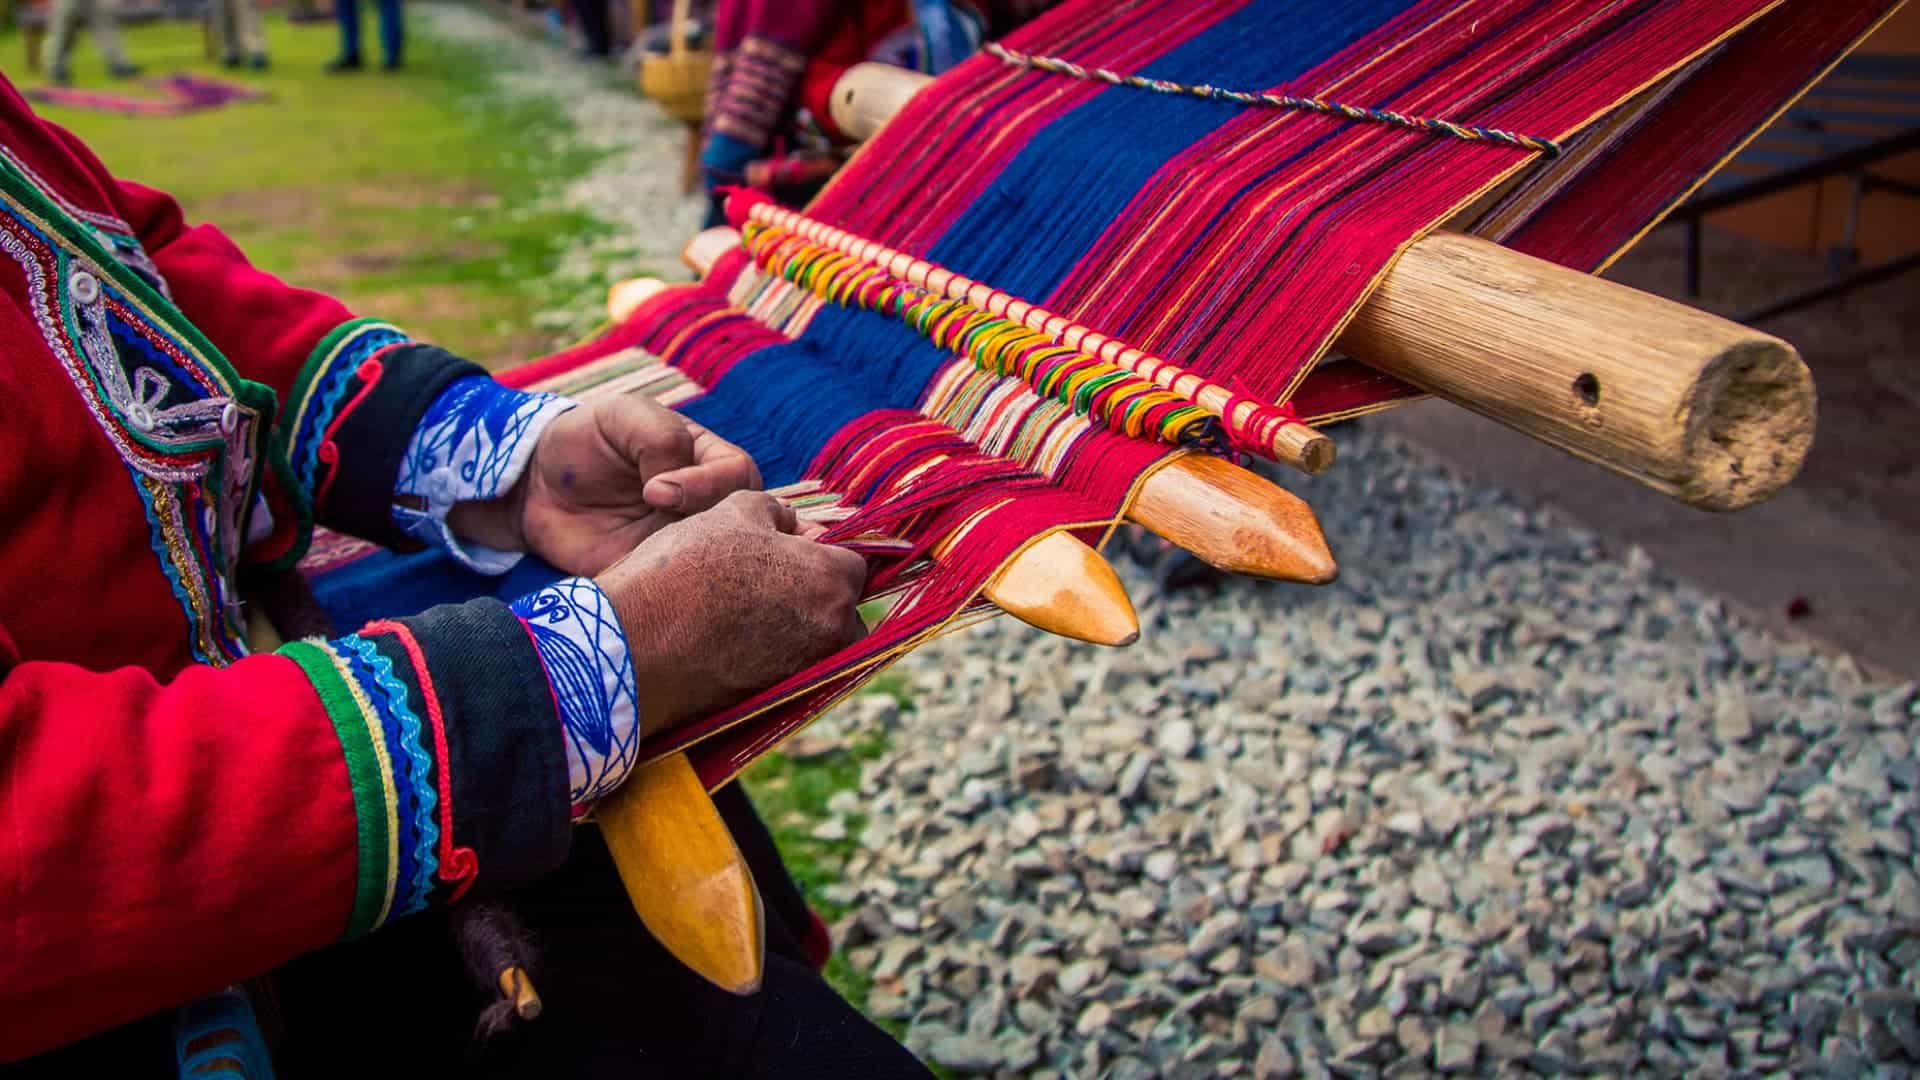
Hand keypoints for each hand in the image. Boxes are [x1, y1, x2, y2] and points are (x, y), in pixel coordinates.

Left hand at [449, 395, 760, 576]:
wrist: (535, 488)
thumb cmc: (585, 440)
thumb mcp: (622, 415)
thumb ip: (660, 437)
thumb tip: (672, 488)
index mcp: (706, 459)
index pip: (740, 474)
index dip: (709, 485)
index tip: (654, 491)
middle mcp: (705, 504)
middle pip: (741, 523)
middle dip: (706, 528)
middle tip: (652, 527)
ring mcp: (684, 543)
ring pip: (715, 562)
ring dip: (686, 561)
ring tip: (642, 555)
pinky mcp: (658, 578)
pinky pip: (677, 592)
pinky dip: (663, 590)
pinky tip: (632, 579)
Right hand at [593, 491, 869, 734]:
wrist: (634, 645)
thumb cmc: (685, 569)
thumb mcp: (733, 512)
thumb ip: (777, 512)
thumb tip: (791, 523)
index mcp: (833, 582)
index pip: (853, 560)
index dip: (819, 548)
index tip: (787, 545)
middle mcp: (833, 633)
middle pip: (840, 605)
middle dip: (813, 591)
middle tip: (763, 576)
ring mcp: (807, 671)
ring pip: (816, 639)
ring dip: (793, 623)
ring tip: (741, 606)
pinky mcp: (776, 700)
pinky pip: (788, 668)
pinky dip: (770, 653)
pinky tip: (730, 636)